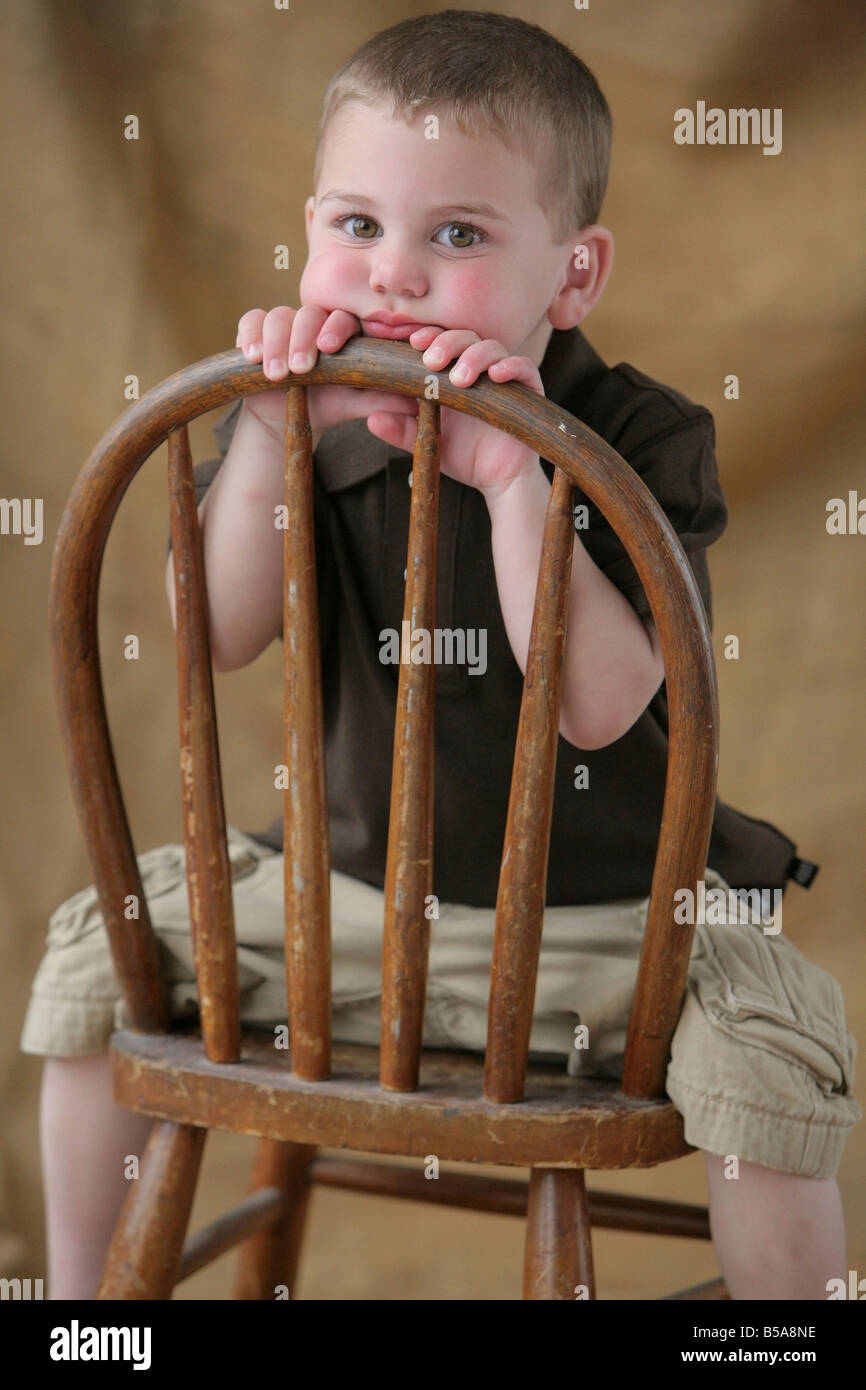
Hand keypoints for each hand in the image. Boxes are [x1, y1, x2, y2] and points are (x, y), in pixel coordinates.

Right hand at [235, 305, 417, 442]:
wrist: (288, 417)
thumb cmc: (327, 405)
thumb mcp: (354, 403)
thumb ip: (380, 398)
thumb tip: (416, 399)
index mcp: (342, 331)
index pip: (341, 318)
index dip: (335, 328)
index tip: (328, 350)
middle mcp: (313, 321)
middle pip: (308, 314)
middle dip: (302, 339)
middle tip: (301, 369)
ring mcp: (284, 323)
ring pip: (278, 316)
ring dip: (276, 343)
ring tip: (277, 374)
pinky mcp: (256, 331)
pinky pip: (250, 321)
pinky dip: (249, 335)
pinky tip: (251, 357)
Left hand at [368, 325, 544, 495]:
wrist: (498, 480)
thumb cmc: (464, 457)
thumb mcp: (428, 443)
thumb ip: (401, 431)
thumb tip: (371, 419)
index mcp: (453, 374)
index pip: (441, 341)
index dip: (428, 336)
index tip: (410, 343)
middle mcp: (479, 369)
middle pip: (465, 337)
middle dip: (447, 342)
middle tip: (431, 360)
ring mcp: (505, 378)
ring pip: (492, 348)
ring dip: (474, 357)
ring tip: (459, 379)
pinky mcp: (529, 390)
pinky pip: (525, 368)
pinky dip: (511, 366)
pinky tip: (496, 376)